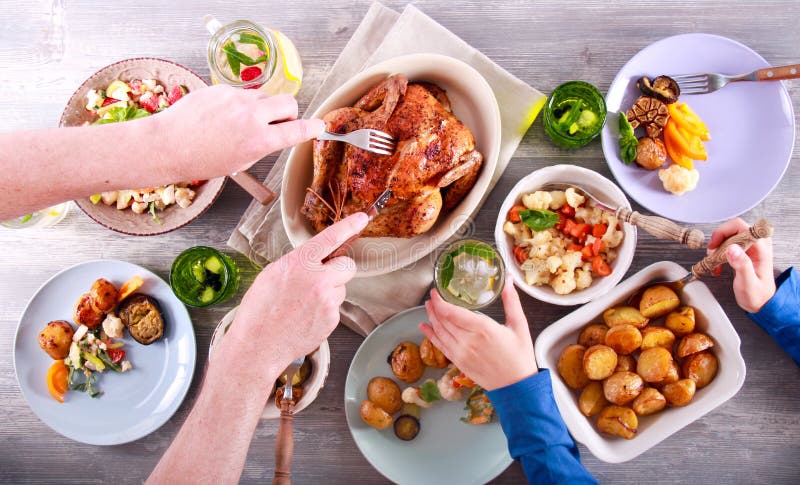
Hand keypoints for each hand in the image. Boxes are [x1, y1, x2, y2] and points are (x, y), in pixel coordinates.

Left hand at [153, 84, 323, 180]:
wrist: (168, 145)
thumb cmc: (202, 160)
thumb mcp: (240, 162)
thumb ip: (263, 145)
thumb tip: (275, 132)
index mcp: (259, 140)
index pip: (298, 130)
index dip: (312, 128)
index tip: (319, 126)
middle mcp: (252, 116)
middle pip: (288, 103)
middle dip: (288, 113)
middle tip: (277, 123)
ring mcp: (236, 99)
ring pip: (264, 96)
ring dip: (262, 107)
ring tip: (241, 123)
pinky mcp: (221, 89)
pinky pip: (242, 93)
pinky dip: (239, 104)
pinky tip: (222, 117)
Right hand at [224, 213, 367, 379]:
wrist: (258, 345)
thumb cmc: (260, 310)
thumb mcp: (273, 274)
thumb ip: (298, 263)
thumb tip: (314, 260)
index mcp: (299, 262)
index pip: (330, 238)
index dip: (349, 226)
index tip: (363, 218)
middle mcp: (317, 279)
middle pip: (348, 265)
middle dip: (338, 270)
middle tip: (321, 280)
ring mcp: (327, 300)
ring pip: (341, 288)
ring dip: (329, 293)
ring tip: (304, 304)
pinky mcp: (332, 319)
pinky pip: (336, 307)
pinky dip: (325, 311)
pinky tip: (306, 317)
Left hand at [419, 278, 536, 390]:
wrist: (516, 386)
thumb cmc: (520, 356)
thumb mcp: (519, 325)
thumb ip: (511, 300)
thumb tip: (507, 279)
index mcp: (482, 329)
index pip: (452, 313)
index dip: (440, 301)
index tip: (435, 291)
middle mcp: (468, 341)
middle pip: (443, 321)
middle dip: (434, 307)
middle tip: (432, 297)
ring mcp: (461, 353)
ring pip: (439, 332)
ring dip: (431, 318)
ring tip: (428, 307)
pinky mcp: (459, 363)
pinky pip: (440, 346)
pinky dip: (431, 336)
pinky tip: (425, 327)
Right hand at [709, 218, 775, 312]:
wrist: (762, 303)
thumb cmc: (757, 295)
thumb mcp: (748, 283)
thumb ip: (742, 264)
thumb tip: (731, 248)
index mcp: (760, 248)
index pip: (740, 226)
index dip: (723, 232)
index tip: (714, 245)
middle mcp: (757, 244)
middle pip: (733, 228)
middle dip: (718, 240)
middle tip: (712, 254)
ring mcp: (751, 247)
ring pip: (729, 236)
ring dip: (718, 248)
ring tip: (715, 262)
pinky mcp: (745, 251)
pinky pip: (729, 244)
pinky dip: (719, 252)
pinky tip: (718, 264)